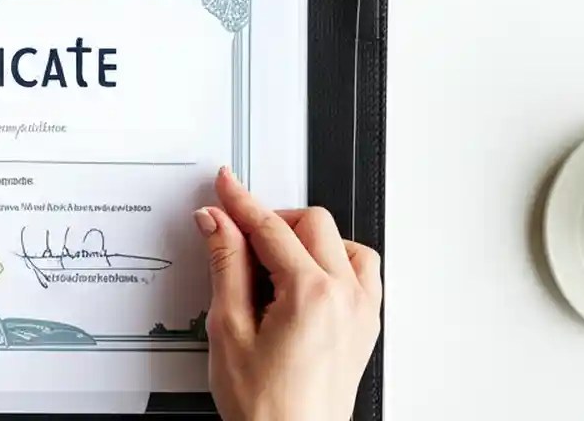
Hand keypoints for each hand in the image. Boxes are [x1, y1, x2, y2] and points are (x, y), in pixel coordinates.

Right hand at [194, 168, 381, 420]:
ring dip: (309, 240)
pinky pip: (361, 272)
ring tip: (273, 262)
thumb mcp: (229, 328)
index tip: (226, 185)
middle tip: (238, 235)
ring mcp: (362, 312)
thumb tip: (218, 222)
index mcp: (311, 295)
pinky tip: (304, 279)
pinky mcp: (365, 326)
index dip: (242, 202)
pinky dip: (334, 262)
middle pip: (312, 223)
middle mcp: (346, 298)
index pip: (271, 228)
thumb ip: (226, 264)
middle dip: (272, 221)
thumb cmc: (265, 405)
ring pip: (343, 243)